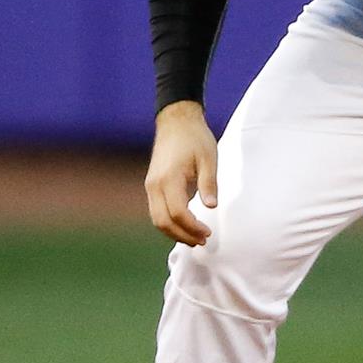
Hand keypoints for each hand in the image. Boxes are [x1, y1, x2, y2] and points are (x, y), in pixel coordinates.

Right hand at [145, 100, 218, 245]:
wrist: (176, 121)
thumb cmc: (195, 138)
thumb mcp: (208, 158)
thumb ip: (209, 184)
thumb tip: (211, 207)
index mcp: (170, 178)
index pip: (178, 213)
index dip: (193, 227)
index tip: (209, 232)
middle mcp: (155, 185)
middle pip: (163, 222)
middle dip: (182, 235)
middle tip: (203, 241)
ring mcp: (151, 186)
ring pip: (157, 220)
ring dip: (174, 233)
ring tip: (195, 238)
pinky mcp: (152, 185)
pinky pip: (157, 211)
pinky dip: (169, 223)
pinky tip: (185, 226)